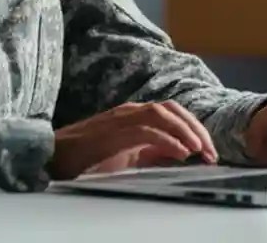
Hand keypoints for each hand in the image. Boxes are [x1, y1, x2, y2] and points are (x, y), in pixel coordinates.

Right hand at [48, 101, 217, 179]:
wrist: (55, 157)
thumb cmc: (89, 158)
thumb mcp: (129, 156)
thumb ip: (154, 152)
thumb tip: (184, 155)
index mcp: (136, 114)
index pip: (174, 111)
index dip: (195, 127)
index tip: (209, 150)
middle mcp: (131, 111)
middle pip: (173, 109)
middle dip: (197, 128)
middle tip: (212, 152)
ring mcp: (121, 119)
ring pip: (163, 114)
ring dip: (186, 131)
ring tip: (200, 150)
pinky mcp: (113, 133)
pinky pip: (147, 131)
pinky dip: (168, 141)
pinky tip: (181, 153)